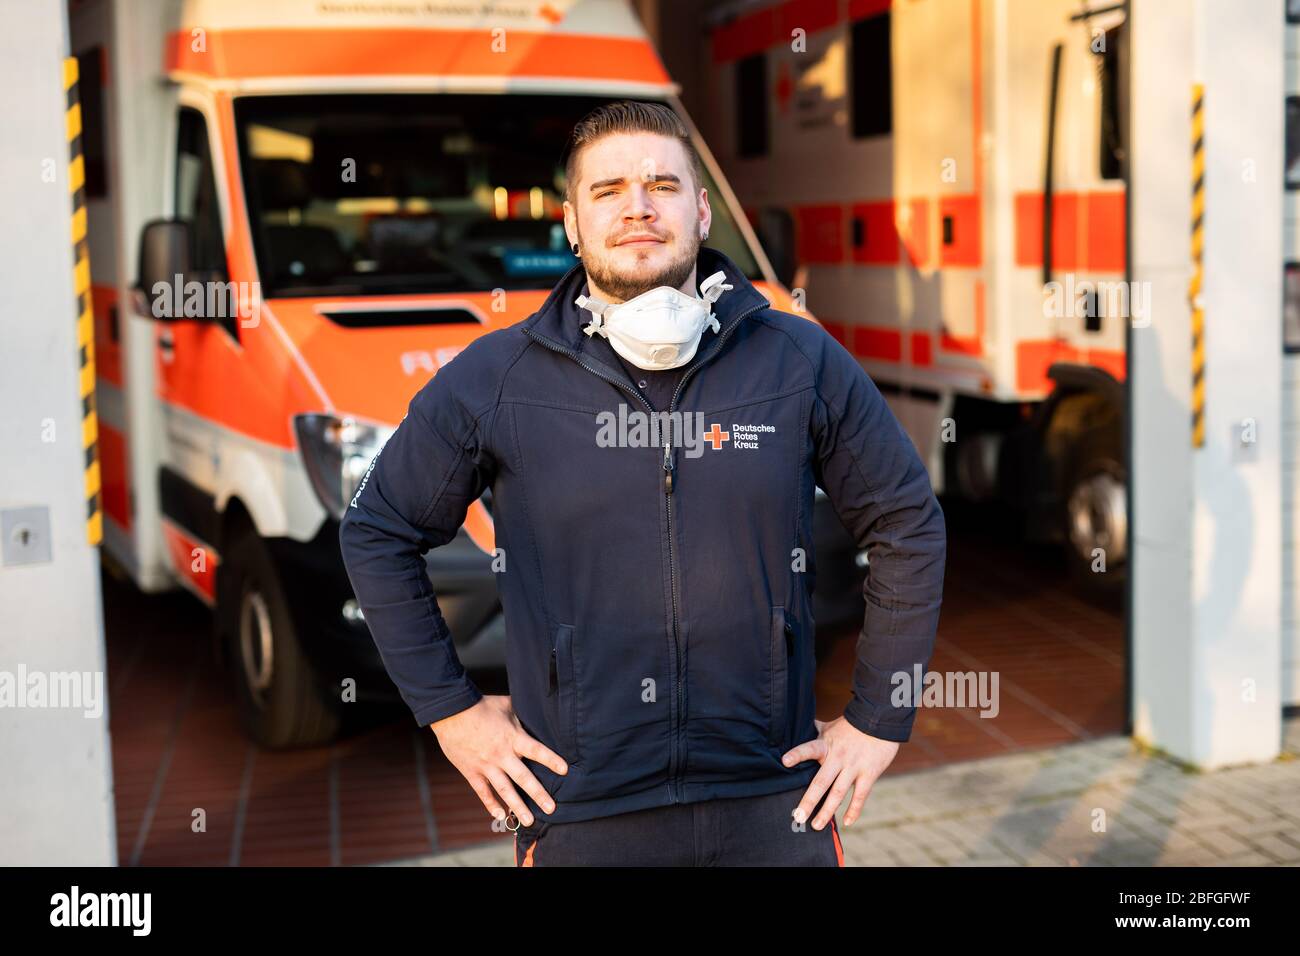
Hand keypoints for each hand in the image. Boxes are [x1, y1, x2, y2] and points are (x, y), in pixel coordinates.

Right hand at [430, 694, 567, 827]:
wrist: (450, 712)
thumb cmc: (480, 706)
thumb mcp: (505, 705)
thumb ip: (521, 713)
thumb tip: (537, 709)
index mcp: (512, 737)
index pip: (537, 751)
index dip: (551, 760)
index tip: (565, 770)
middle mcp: (501, 755)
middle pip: (524, 778)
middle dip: (539, 794)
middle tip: (552, 809)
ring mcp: (486, 766)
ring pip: (505, 790)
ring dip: (518, 806)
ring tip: (529, 821)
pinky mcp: (471, 772)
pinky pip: (483, 792)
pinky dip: (491, 804)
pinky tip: (500, 816)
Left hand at [781, 716, 899, 829]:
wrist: (879, 721)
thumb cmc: (851, 725)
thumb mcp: (830, 727)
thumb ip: (815, 731)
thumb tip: (799, 726)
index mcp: (826, 745)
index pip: (809, 749)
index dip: (797, 755)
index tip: (784, 762)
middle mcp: (838, 758)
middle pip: (821, 782)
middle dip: (809, 800)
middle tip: (798, 817)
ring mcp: (853, 767)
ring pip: (838, 793)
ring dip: (827, 811)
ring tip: (817, 826)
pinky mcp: (869, 774)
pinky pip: (860, 796)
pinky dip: (854, 810)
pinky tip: (846, 822)